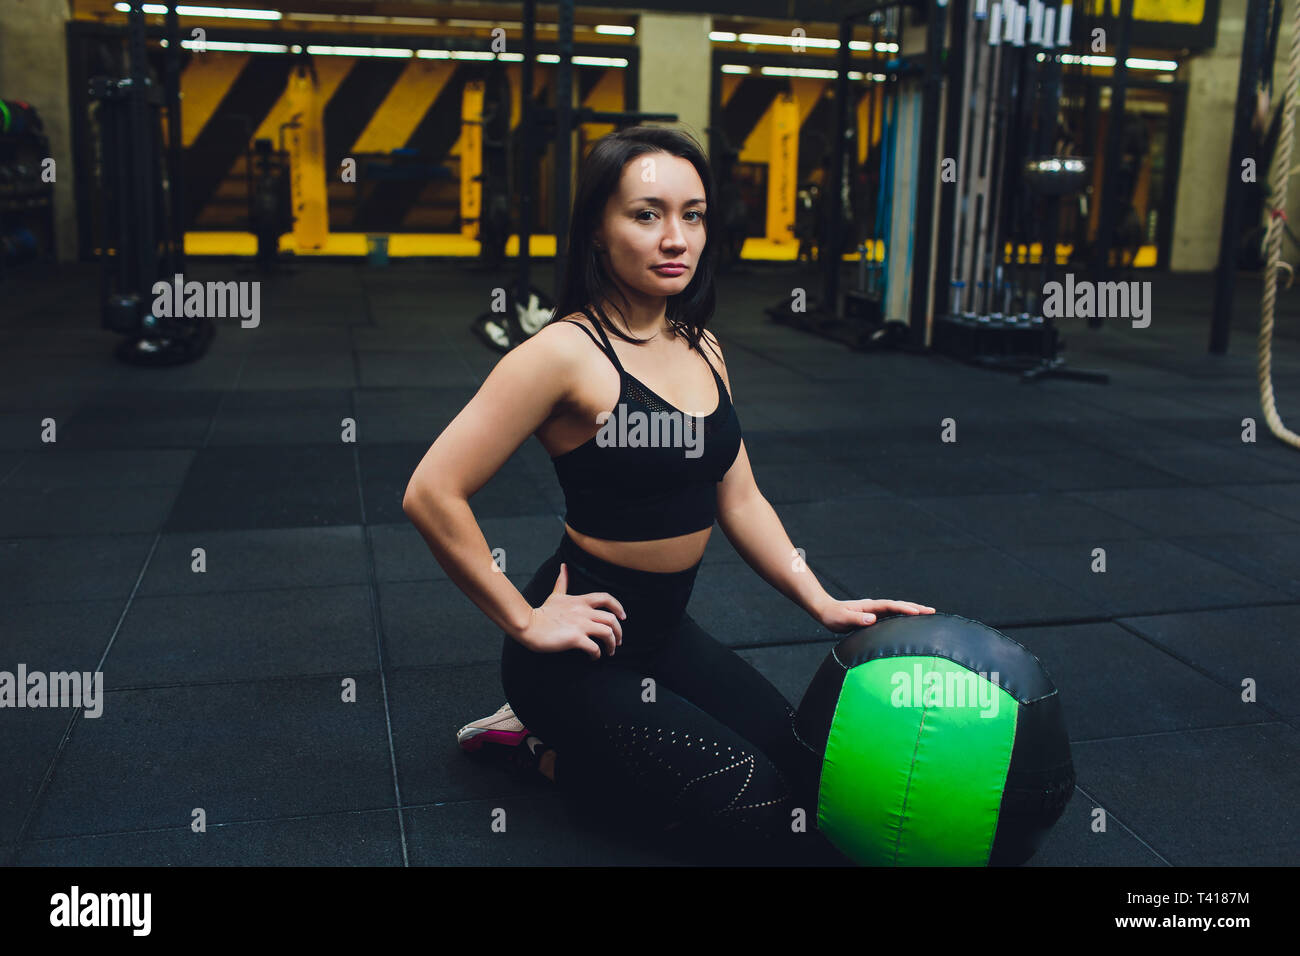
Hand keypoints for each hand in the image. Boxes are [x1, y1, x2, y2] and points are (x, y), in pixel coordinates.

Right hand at [517, 563, 626, 659]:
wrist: (528, 625)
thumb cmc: (542, 612)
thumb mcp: (556, 594)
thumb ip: (562, 581)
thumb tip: (563, 566)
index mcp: (580, 601)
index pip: (606, 598)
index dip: (618, 607)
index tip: (623, 616)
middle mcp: (583, 611)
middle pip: (612, 619)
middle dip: (619, 632)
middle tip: (618, 641)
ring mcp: (580, 625)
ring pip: (607, 633)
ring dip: (612, 644)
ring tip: (609, 651)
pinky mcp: (575, 638)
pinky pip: (594, 648)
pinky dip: (597, 654)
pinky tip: (593, 657)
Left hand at [815, 596, 935, 633]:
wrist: (826, 611)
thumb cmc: (833, 616)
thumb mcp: (842, 619)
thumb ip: (856, 619)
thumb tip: (872, 619)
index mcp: (869, 606)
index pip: (890, 606)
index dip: (904, 608)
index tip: (918, 611)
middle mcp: (874, 606)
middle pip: (898, 605)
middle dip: (915, 607)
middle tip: (933, 611)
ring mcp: (875, 610)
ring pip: (897, 609)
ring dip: (913, 610)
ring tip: (928, 614)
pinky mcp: (874, 616)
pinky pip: (892, 615)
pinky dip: (904, 615)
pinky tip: (911, 621)